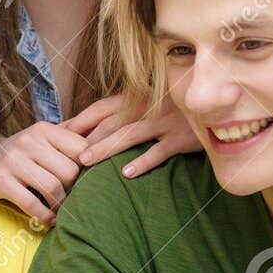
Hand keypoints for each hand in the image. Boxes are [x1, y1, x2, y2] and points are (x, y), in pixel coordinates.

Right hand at [0, 122, 90, 225]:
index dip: (88, 168)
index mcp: (43, 130)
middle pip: (69, 171)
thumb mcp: (40, 140)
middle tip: (71, 198)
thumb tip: (104, 145)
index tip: (85, 181)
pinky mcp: (1, 181)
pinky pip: (31, 203)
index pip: (81, 149)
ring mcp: (13, 161)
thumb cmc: (18, 156)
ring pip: (53, 188)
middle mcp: (28, 141)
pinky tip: (49, 220)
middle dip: (73, 189)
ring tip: (60, 211)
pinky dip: (45, 216)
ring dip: (60, 205)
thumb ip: (67, 141)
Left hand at [66, 94, 201, 177]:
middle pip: (109, 122)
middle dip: (85, 138)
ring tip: (85, 162)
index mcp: (136, 98)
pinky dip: (142, 162)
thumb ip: (125, 113)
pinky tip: (126, 174)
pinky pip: (158, 151)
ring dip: (105, 148)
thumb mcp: (150, 105)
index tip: (55, 136)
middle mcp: (147, 107)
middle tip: (62, 154)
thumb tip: (93, 130)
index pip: (99, 109)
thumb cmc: (177, 111)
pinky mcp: (180, 138)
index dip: (77, 122)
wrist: (217, 111)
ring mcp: (164, 122)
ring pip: (128, 135)